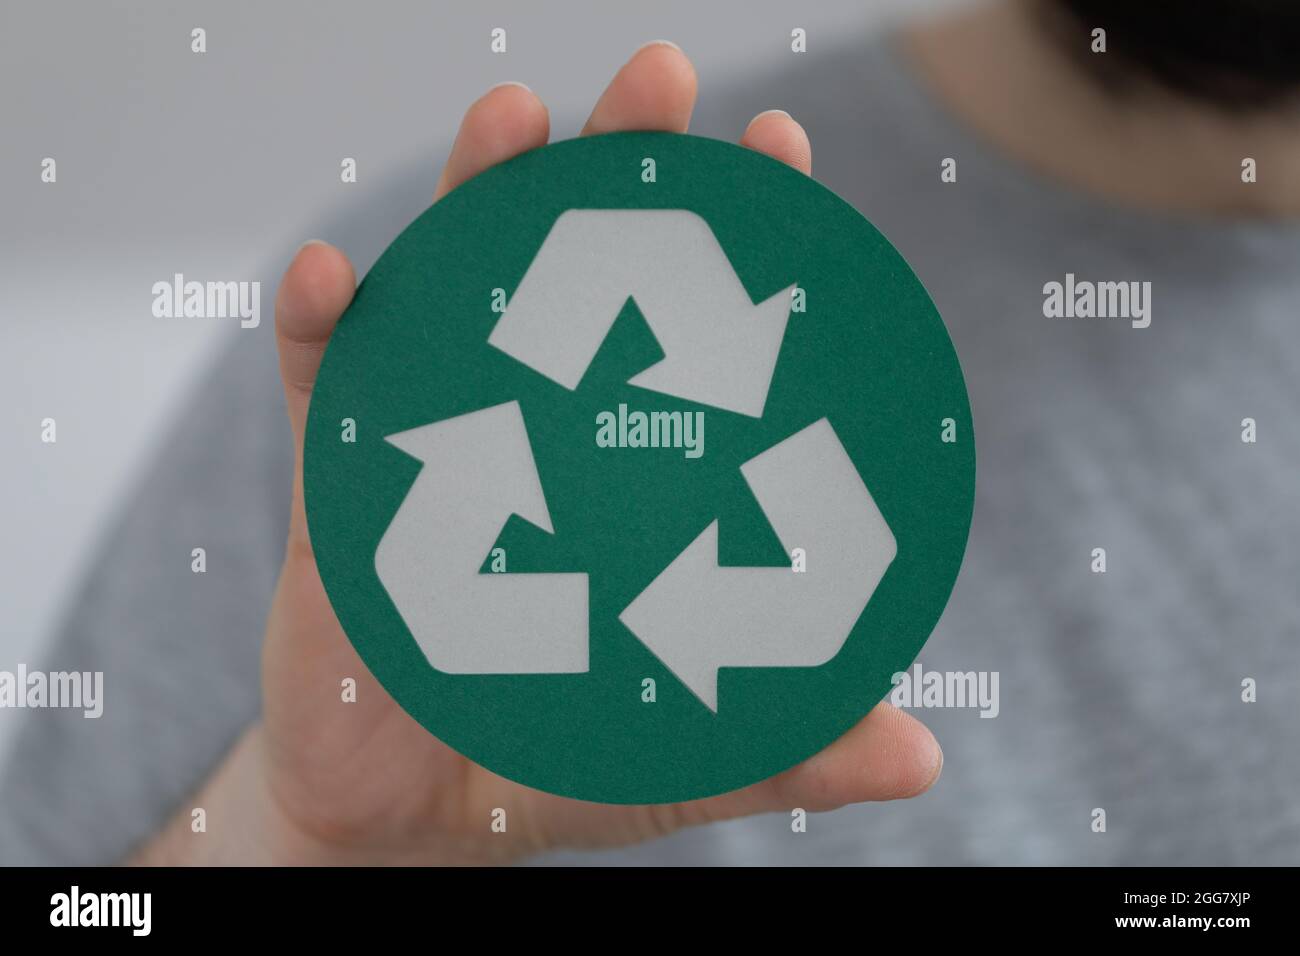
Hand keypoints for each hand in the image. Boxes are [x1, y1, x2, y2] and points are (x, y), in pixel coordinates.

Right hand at [134, 41, 941, 865]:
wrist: (409, 819)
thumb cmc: (553, 759)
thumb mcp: (685, 752)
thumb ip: (793, 746)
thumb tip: (921, 758)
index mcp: (622, 465)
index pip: (685, 324)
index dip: (734, 232)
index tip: (776, 151)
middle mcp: (533, 422)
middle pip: (574, 267)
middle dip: (616, 163)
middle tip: (658, 81)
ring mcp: (432, 436)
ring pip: (451, 285)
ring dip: (476, 193)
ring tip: (514, 115)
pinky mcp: (335, 479)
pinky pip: (319, 383)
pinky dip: (319, 323)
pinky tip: (330, 273)